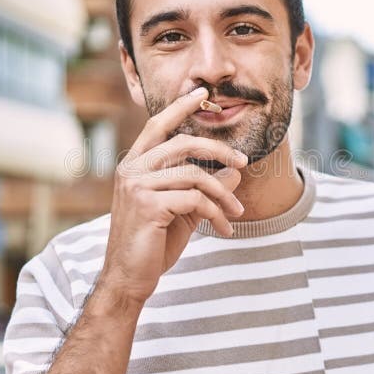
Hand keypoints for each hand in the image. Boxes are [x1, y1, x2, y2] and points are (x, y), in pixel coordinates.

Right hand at [99, 87, 247, 303]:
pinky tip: (223, 229)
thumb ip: (205, 188)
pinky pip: (195, 199)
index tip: (203, 95)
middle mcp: (131, 170)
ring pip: (195, 175)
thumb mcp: (184, 211)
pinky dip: (216, 213)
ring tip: (237, 213)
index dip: (181, 107)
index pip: (158, 125)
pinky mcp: (148, 205)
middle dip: (219, 150)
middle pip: (183, 143)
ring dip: (223, 194)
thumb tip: (235, 170)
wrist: (129, 278)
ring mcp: (137, 186)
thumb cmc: (153, 243)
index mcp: (135, 165)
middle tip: (243, 162)